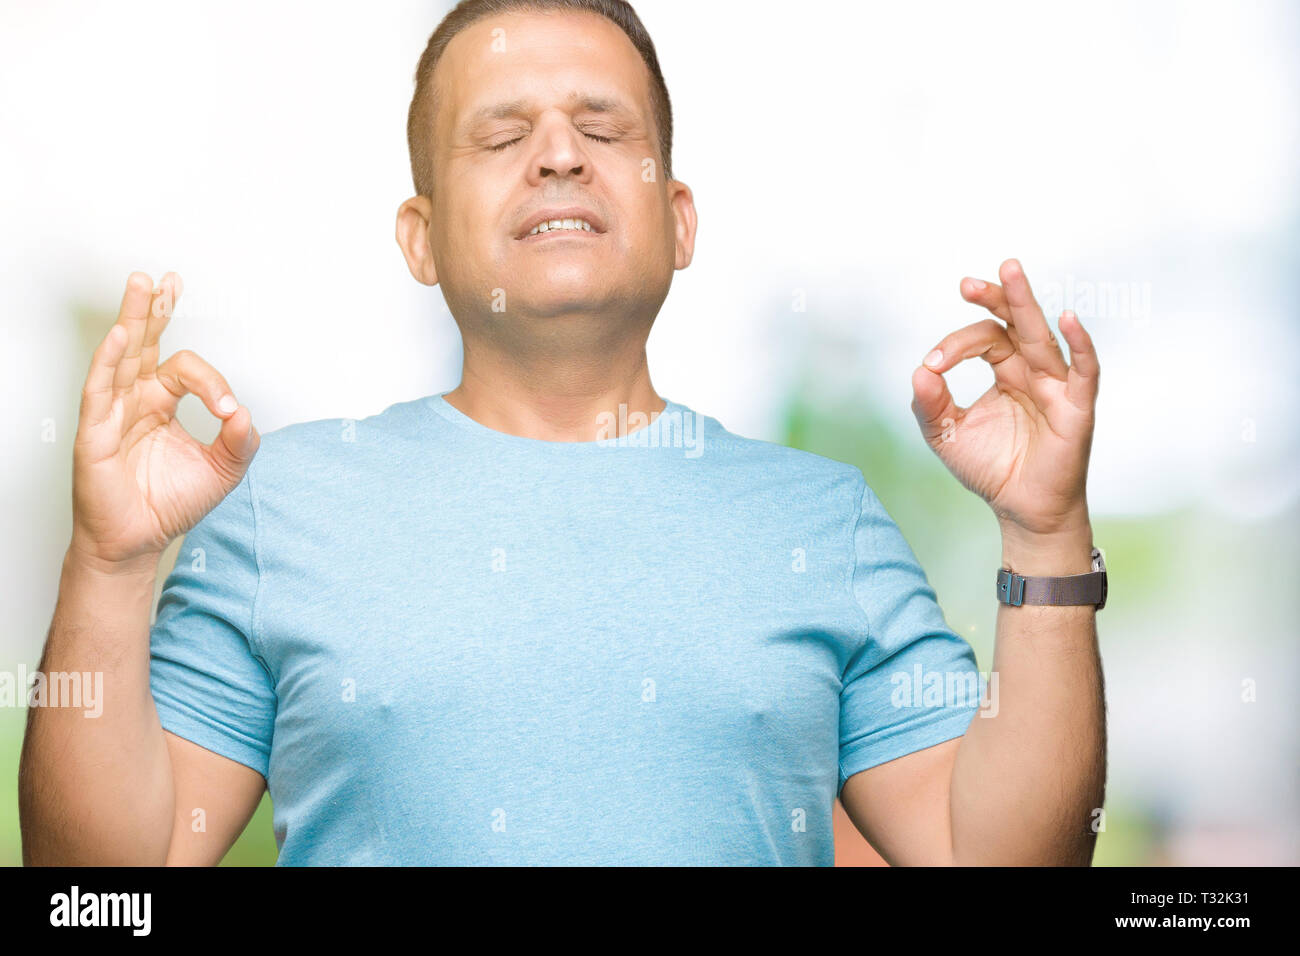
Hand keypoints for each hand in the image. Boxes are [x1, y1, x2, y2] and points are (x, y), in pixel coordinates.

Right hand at [69, 271, 258, 570]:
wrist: (138, 542)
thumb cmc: (171, 503)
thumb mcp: (223, 470)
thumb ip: (239, 440)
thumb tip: (244, 412)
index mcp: (163, 402)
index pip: (187, 370)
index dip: (213, 382)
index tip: (228, 408)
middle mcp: (136, 400)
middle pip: (145, 343)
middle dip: (156, 309)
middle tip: (166, 278)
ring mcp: (112, 413)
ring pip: (122, 356)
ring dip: (133, 319)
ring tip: (143, 284)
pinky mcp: (95, 433)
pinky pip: (100, 390)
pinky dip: (109, 362)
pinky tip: (120, 336)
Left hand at [910, 258, 1098, 539]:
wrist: (1021, 511)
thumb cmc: (990, 469)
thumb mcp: (947, 435)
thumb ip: (930, 404)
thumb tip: (919, 370)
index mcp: (1006, 371)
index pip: (984, 340)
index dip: (955, 345)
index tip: (933, 364)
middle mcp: (1033, 371)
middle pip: (1015, 324)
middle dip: (994, 298)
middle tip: (966, 283)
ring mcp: (1058, 386)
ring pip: (1042, 336)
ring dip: (1025, 303)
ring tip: (1009, 269)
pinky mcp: (1077, 407)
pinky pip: (1084, 370)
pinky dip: (1081, 344)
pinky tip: (1068, 318)